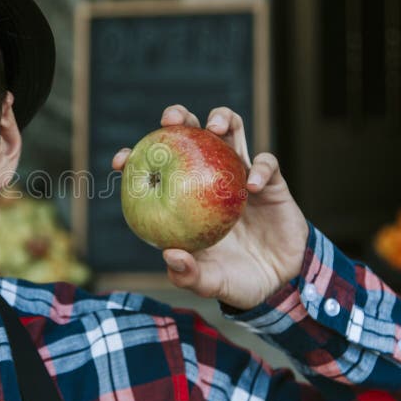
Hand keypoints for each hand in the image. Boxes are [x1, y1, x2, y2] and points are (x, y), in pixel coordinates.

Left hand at [112, 105, 308, 309]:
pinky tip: (252, 185)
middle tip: (171, 120)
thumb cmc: (235, 281)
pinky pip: (266, 164)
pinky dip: (259, 169)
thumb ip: (188, 275)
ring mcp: (239, 175)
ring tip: (215, 128)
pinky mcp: (271, 183)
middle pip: (192, 134)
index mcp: (185, 197)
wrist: (278, 284)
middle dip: (179, 116)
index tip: (121, 161)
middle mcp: (209, 178)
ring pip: (231, 131)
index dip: (135, 158)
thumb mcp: (209, 283)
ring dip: (222, 119)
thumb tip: (170, 254)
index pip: (155, 168)